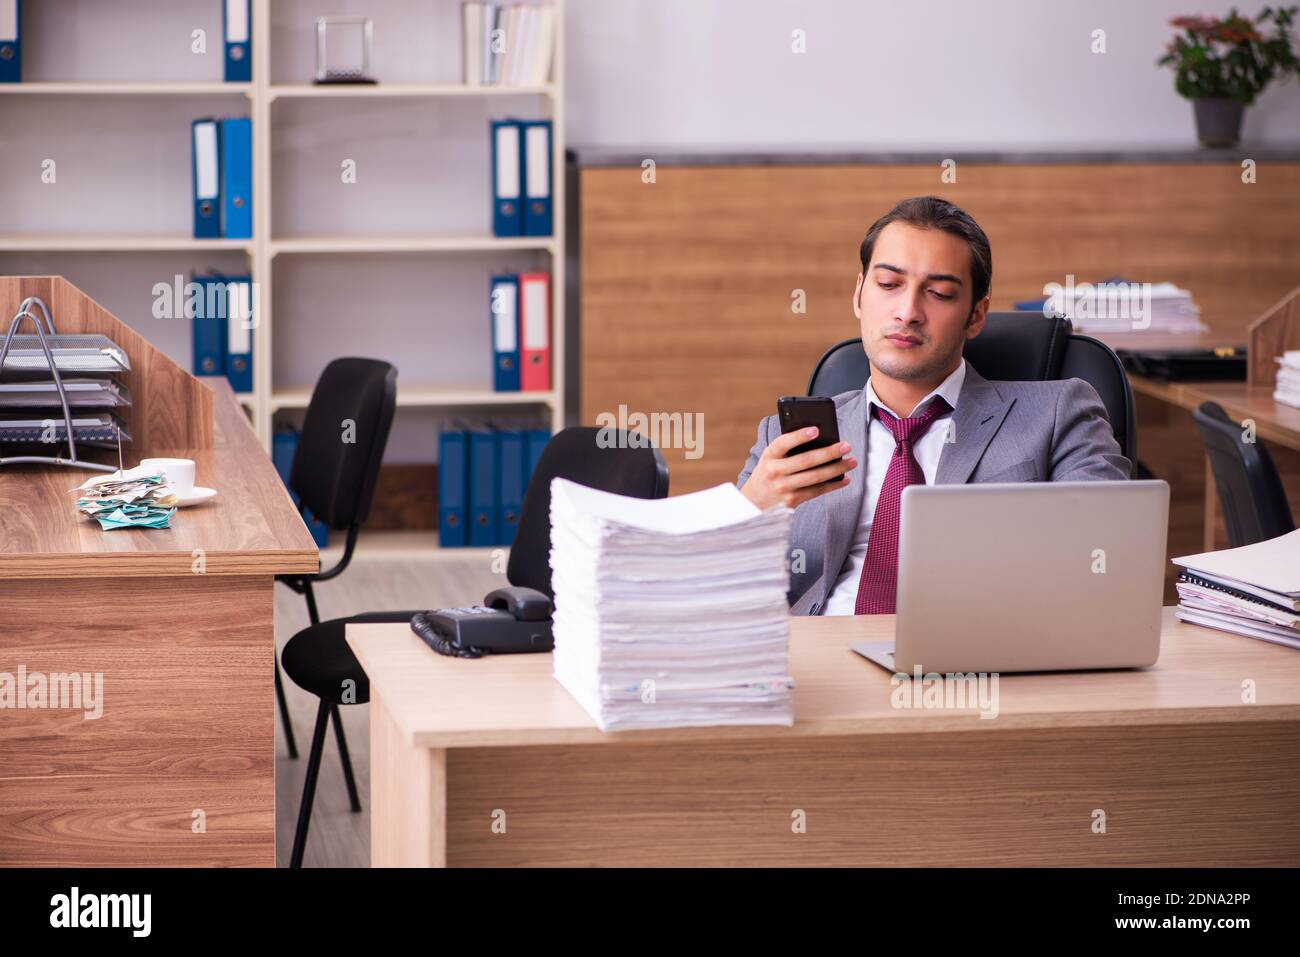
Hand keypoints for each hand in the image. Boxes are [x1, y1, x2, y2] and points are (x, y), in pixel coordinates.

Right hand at [740, 427, 856, 509]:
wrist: (755, 500)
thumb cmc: (769, 471)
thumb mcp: (771, 457)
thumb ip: (789, 448)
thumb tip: (821, 439)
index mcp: (769, 456)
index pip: (783, 443)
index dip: (799, 436)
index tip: (816, 430)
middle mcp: (775, 472)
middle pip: (806, 461)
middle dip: (829, 452)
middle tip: (846, 446)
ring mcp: (783, 488)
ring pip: (815, 477)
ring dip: (836, 469)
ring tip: (852, 461)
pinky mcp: (792, 501)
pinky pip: (816, 491)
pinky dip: (833, 485)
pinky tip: (845, 479)